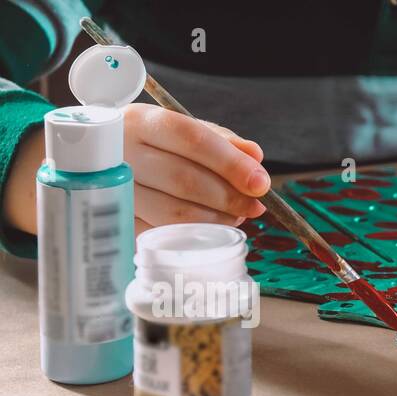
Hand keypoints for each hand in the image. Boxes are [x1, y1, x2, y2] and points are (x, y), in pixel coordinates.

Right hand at [123, 104, 268, 235]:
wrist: (99, 163)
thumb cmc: (155, 146)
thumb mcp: (184, 132)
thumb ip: (222, 141)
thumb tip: (254, 156)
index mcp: (140, 121)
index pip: (191, 138)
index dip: (230, 163)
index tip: (260, 182)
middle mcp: (121, 154)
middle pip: (184, 179)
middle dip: (229, 196)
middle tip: (255, 206)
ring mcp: (115, 192)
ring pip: (176, 213)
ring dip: (217, 219)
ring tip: (236, 216)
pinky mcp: (119, 224)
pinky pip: (166, 236)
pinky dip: (197, 235)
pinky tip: (211, 227)